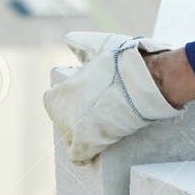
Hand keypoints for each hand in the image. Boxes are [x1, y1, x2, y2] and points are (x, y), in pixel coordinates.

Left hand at [44, 33, 182, 163]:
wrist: (142, 81)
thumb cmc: (121, 62)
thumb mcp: (96, 47)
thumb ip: (80, 44)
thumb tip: (68, 39)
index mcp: (57, 93)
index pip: (53, 102)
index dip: (69, 101)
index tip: (84, 100)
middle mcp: (59, 114)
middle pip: (62, 122)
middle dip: (76, 118)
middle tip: (96, 114)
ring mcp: (72, 131)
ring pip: (70, 139)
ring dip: (81, 136)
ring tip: (99, 130)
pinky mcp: (87, 144)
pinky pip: (77, 156)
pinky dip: (83, 156)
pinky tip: (92, 155)